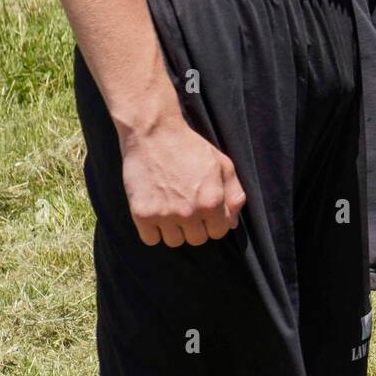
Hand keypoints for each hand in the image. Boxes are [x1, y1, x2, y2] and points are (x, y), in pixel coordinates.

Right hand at [120, 106, 245, 247]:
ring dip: (174, 229)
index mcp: (212, 201)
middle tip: (186, 206)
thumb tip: (232, 223)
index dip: (214, 222)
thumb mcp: (222, 164)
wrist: (154, 133)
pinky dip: (152, 230)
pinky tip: (155, 211)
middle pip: (196, 240)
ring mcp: (165, 215)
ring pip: (174, 242)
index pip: (219, 232)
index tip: (205, 211)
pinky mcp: (142, 215)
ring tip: (171, 207)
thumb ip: (233, 194)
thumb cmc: (190, 147)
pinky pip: (151, 240)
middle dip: (194, 226)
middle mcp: (190, 212)